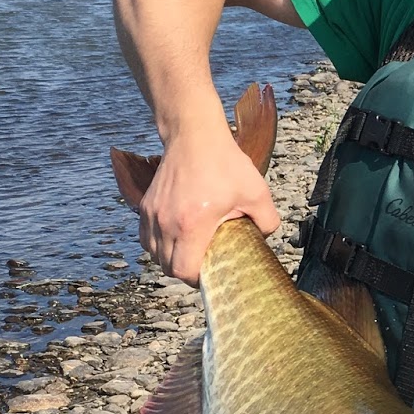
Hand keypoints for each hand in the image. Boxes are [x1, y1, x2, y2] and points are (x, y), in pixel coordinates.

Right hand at [139, 121, 280, 285]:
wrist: (194, 134)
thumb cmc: (224, 162)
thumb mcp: (257, 192)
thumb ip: (267, 221)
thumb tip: (264, 238)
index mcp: (193, 223)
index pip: (184, 269)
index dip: (197, 279)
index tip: (210, 272)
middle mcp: (167, 221)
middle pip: (167, 266)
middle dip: (186, 271)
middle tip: (204, 264)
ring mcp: (152, 213)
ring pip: (154, 253)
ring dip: (170, 258)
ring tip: (190, 251)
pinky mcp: (145, 205)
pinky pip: (146, 237)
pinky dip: (158, 244)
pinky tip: (175, 239)